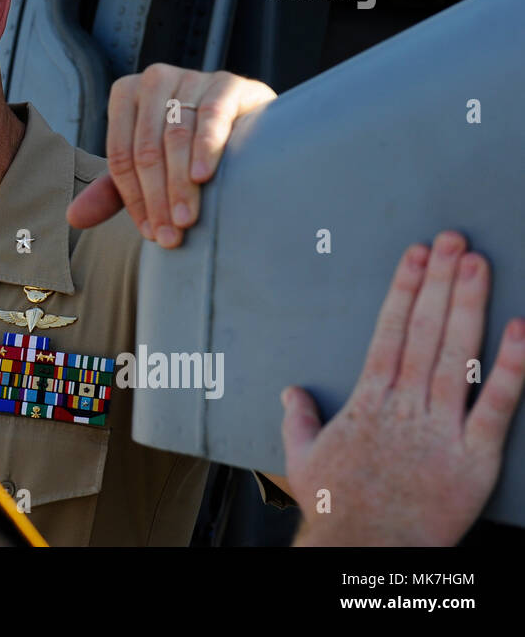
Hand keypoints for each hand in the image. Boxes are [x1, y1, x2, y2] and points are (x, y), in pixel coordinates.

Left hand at [66, 64, 275, 245]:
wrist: (247, 121)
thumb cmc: (187, 148)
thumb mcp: (146, 167)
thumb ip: (113, 191)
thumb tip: (73, 219)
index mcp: (125, 94)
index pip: (121, 156)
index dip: (134, 199)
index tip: (151, 234)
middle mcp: (153, 79)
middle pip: (146, 150)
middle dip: (157, 199)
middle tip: (170, 236)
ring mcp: (190, 77)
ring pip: (176, 137)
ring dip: (179, 184)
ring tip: (186, 220)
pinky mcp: (227, 83)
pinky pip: (211, 116)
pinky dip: (206, 148)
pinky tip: (203, 177)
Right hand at [285, 232, 524, 545]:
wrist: (366, 552)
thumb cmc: (336, 507)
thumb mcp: (302, 456)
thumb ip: (298, 418)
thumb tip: (291, 393)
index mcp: (367, 401)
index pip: (389, 331)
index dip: (404, 288)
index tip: (417, 254)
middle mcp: (404, 407)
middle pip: (424, 331)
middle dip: (439, 281)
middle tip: (454, 241)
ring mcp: (440, 430)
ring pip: (457, 356)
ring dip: (468, 305)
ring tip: (477, 264)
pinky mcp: (474, 458)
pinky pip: (496, 406)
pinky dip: (511, 367)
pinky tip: (519, 331)